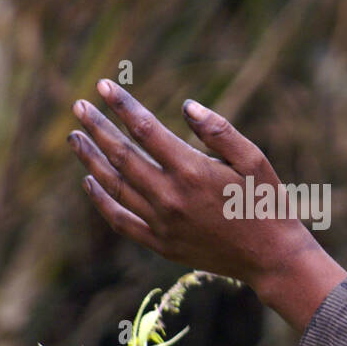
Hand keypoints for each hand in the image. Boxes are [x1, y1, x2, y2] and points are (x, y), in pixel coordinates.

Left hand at [67, 80, 316, 291]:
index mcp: (192, 171)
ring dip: (91, 159)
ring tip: (75, 137)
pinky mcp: (161, 244)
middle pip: (121, 155)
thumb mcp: (253, 159)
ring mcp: (162, 223)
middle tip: (79, 106)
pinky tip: (90, 181)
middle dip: (97, 127)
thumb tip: (186, 106)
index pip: (145, 129)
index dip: (122, 106)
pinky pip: (121, 220)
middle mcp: (170, 197)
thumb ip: (219, 131)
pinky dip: (102, 200)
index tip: (104, 86)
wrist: (271, 258)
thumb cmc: (265, 202)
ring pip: (114, 186)